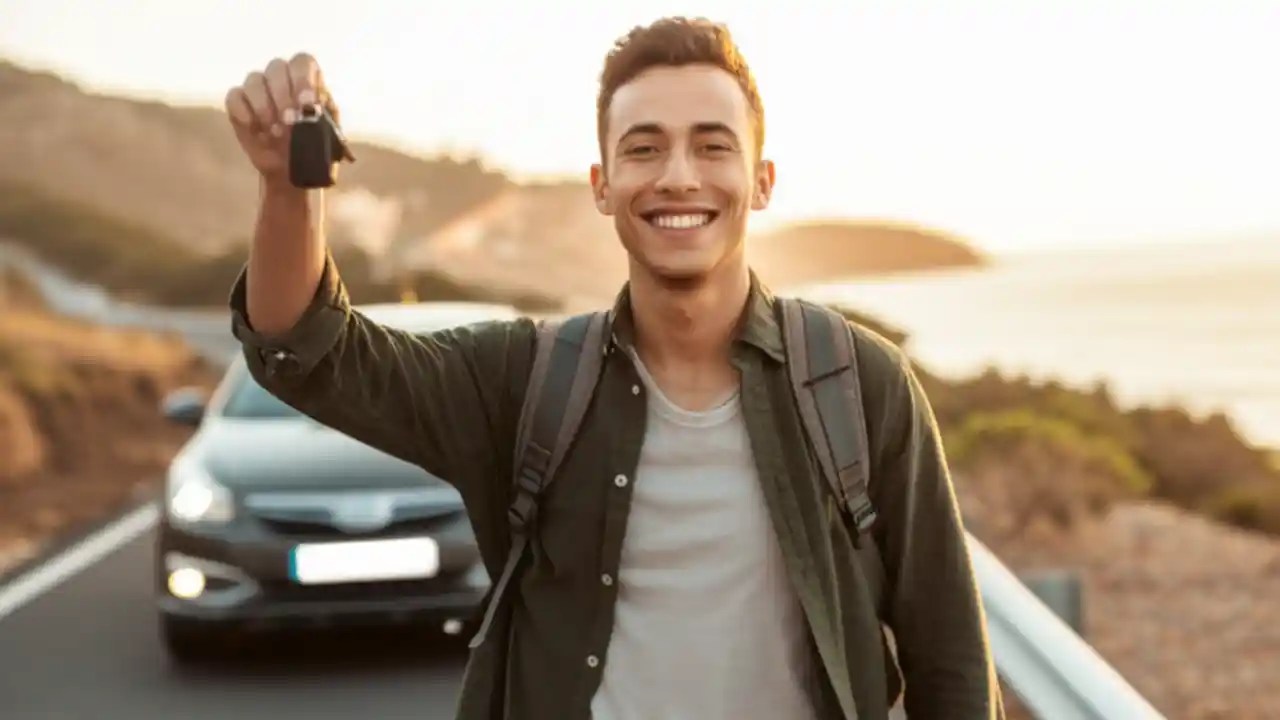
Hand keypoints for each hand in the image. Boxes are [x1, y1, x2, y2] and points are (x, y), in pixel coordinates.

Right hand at [224, 53, 340, 185]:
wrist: (292, 170)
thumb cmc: (312, 147)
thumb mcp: (327, 134)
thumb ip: (321, 118)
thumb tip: (311, 109)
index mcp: (308, 80)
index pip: (303, 62)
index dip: (304, 80)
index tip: (306, 104)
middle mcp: (281, 78)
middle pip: (277, 67)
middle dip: (283, 95)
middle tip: (289, 122)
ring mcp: (258, 89)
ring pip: (255, 79)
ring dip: (264, 106)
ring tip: (275, 132)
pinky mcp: (239, 104)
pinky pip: (235, 96)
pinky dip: (244, 112)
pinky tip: (255, 129)